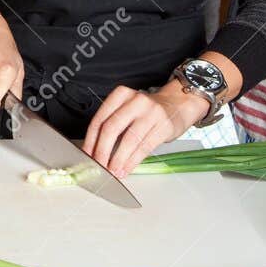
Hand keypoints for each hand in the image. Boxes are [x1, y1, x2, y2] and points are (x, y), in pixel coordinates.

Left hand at [83, 83, 206, 177]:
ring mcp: (152, 112)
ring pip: (129, 139)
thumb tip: (94, 151)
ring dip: (118, 160)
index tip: (87, 155)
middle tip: (98, 166)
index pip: (100, 119)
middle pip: (112, 128)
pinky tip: (126, 169)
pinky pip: (144, 147)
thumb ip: (112, 125)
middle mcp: (136, 100)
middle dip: (102, 151)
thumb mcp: (128, 109)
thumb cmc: (147, 111)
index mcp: (121, 95)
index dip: (91, 140)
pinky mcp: (164, 125)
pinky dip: (133, 161)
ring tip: (113, 171)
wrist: (178, 104)